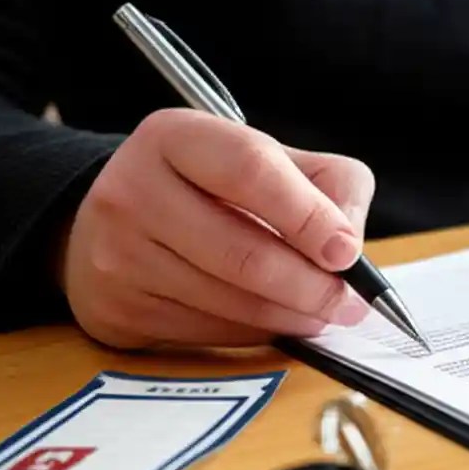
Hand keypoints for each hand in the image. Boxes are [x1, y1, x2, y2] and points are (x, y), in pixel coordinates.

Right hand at [58, 109, 375, 348]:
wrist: (122, 222)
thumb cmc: (217, 188)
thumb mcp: (277, 160)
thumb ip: (331, 188)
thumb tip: (350, 249)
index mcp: (176, 137)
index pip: (251, 170)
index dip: (308, 217)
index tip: (348, 253)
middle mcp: (134, 190)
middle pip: (243, 252)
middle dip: (312, 286)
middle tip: (350, 302)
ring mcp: (118, 254)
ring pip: (230, 302)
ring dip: (292, 316)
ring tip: (321, 313)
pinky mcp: (118, 308)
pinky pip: (210, 332)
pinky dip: (257, 332)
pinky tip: (274, 319)